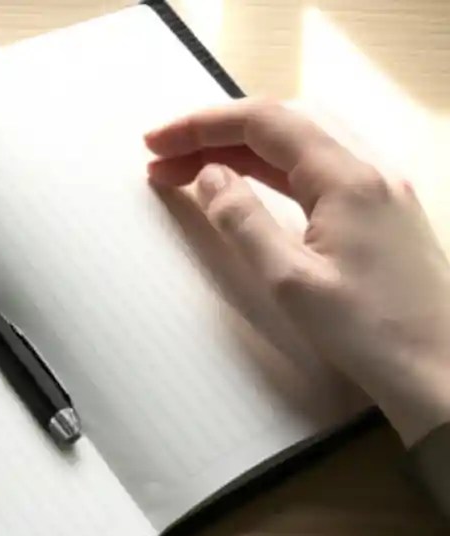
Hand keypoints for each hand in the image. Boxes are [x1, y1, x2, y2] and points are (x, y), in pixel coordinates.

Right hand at [145, 99, 449, 445]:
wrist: (441, 371)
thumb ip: (243, 221)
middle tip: (160, 156)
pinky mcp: (379, 216)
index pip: (264, 123)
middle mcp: (367, 173)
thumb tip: (209, 176)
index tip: (155, 142)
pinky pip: (314, 175)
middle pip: (280, 129)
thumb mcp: (289, 280)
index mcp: (347, 179)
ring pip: (296, 151)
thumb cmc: (369, 333)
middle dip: (213, 135)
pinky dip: (267, 174)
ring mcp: (378, 192)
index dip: (202, 125)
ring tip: (187, 172)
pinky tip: (242, 190)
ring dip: (237, 153)